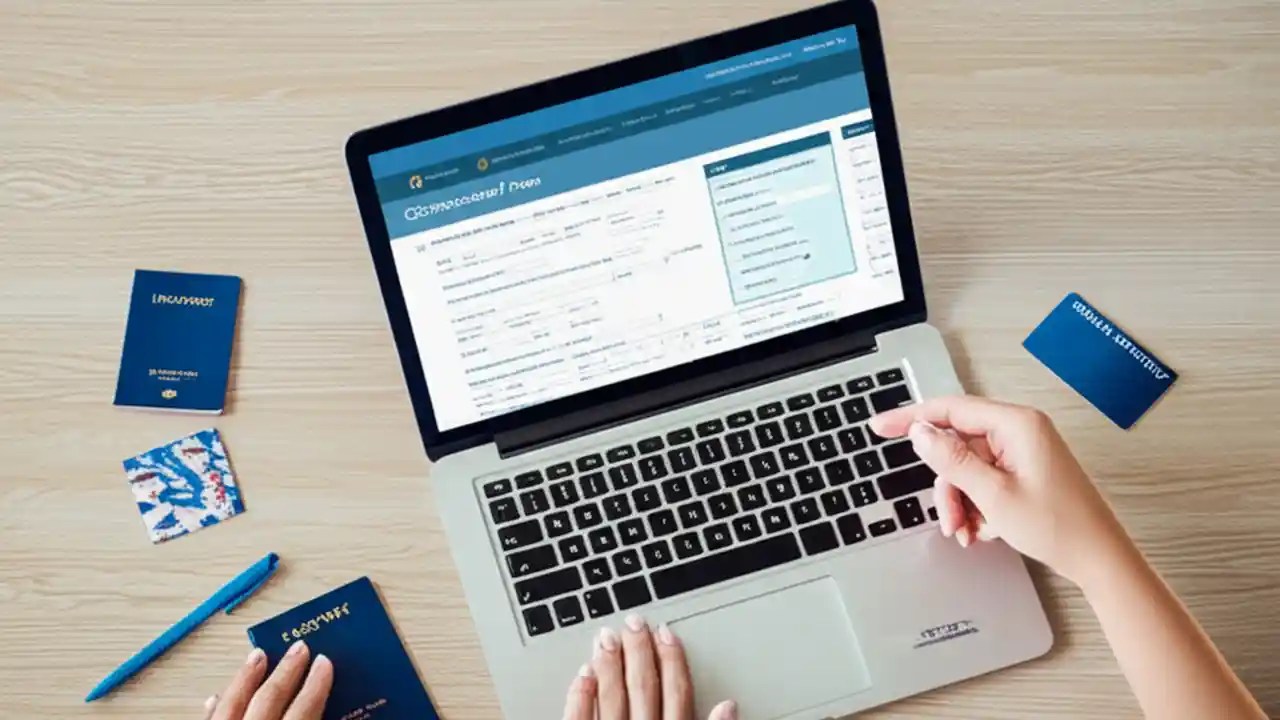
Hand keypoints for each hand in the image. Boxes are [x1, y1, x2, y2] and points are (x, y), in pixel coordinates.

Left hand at [203, 641, 332, 719]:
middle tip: (299, 647)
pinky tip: (217, 696)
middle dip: (286, 672)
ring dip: (246, 678)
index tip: (324, 662)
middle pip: (269, 699)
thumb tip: (340, 711)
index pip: (303, 710)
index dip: (316, 685)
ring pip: (232, 703)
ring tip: (257, 654)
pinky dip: (216, 707)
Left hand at [563, 614, 735, 719]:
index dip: (674, 660)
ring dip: (611, 664)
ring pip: (612, 697)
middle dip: (640, 650)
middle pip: (644, 687)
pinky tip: (583, 673)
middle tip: (634, 622)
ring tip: (607, 636)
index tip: (667, 633)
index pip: (678, 694)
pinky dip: (581, 696)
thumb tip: (730, 706)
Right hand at [870, 395, 1129, 585]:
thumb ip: (952, 460)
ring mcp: (1022, 453)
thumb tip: (920, 432)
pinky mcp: (1023, 472)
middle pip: (956, 446)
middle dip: (946, 485)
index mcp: (1016, 425)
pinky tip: (982, 529)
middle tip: (948, 518)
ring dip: (959, 501)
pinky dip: (975, 505)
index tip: (880, 427)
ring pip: (966, 468)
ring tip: (967, 531)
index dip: (910, 418)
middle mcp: (1019, 432)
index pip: (950, 409)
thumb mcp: (994, 495)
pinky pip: (983, 481)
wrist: (1099, 559)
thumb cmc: (1061, 526)